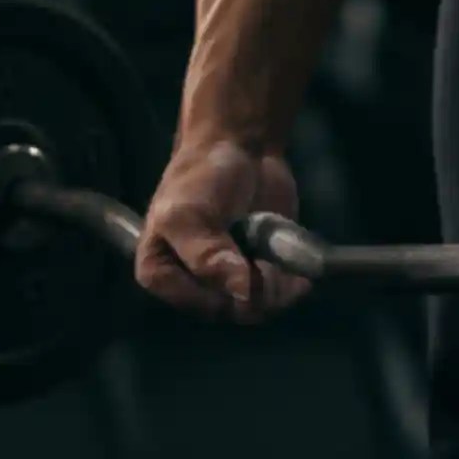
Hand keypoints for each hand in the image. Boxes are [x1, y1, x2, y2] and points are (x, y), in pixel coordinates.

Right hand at [135, 140, 310, 323]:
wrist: (239, 147)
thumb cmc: (201, 176)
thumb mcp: (189, 213)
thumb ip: (205, 255)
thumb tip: (240, 292)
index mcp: (159, 273)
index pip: (198, 304)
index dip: (225, 291)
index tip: (242, 263)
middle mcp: (192, 284)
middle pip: (231, 311)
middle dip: (255, 288)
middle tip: (264, 253)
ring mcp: (228, 281)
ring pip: (258, 308)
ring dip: (275, 284)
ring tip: (275, 250)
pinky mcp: (260, 272)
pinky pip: (279, 297)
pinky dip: (292, 286)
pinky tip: (298, 272)